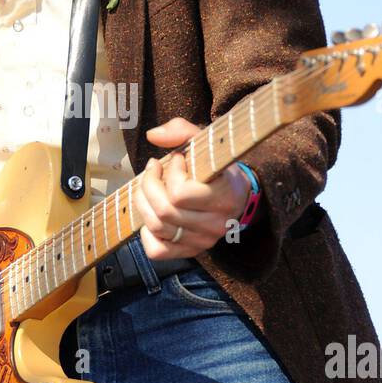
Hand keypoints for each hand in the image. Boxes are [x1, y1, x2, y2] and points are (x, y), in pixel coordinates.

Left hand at [133, 117, 251, 258]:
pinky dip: (146, 234)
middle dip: (149, 185)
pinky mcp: (191, 251)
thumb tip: (153, 135)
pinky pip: (158, 251)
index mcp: (225, 196)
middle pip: (164, 211)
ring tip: (148, 186)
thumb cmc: (218, 167)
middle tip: (153, 170)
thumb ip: (182, 131)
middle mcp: (216, 224)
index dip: (170, 173)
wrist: (237, 196)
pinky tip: (152, 215)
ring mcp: (203, 241)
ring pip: (157, 227)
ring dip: (143, 203)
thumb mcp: (207, 142)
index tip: (175, 159)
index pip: (181, 194)